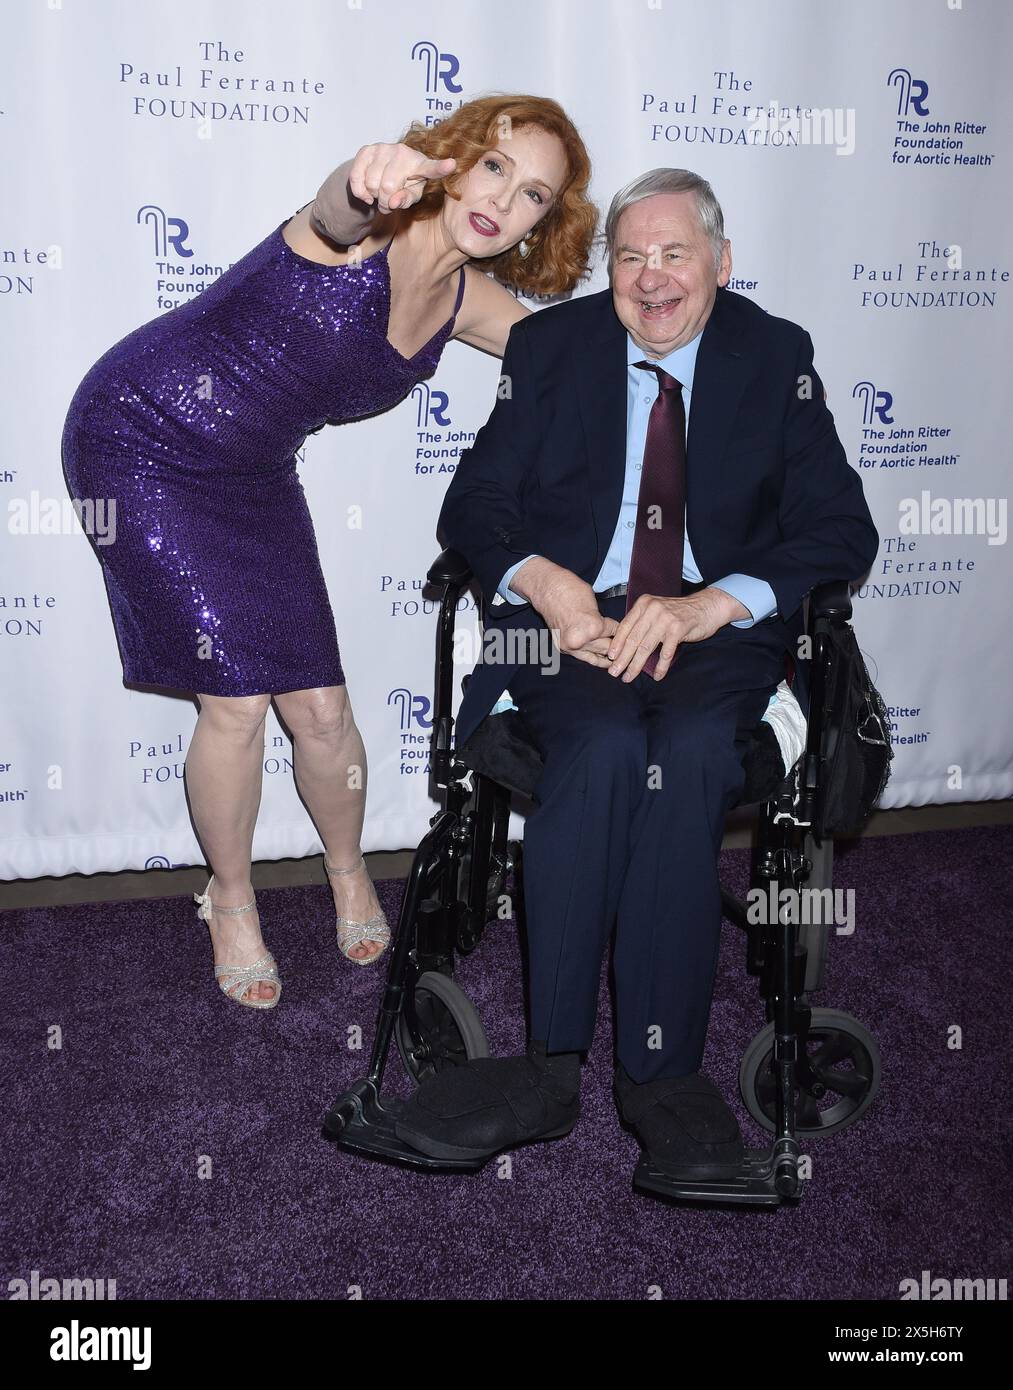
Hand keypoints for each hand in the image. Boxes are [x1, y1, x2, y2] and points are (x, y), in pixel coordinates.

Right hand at [348, 143, 456, 213]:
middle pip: (388, 186)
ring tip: (379, 194)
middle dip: (385, 202)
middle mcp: (403, 151)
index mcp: (420, 164)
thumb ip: (405, 200)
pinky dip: (360, 192)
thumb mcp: (410, 196)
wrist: (380, 172)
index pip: (431, 168)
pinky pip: (357, 178)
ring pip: (371, 183)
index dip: (440, 167)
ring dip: (373, 196)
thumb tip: (392, 202)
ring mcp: (383, 148)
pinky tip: (367, 192)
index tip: (451, 165)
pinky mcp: (366, 149)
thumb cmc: (402, 186)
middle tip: (387, 202)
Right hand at [511, 558, 618, 665]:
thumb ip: (603, 621)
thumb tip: (611, 631)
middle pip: (607, 648)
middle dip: (617, 646)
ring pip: (595, 657)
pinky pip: (582, 657)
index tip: (627, 631)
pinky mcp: (562, 648)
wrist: (546, 588)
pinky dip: (592, 657)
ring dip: (606, 657)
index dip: (622, 630)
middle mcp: (581, 641)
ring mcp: (570, 647)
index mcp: (593, 627)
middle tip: (627, 648)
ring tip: (618, 661)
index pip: (615, 633)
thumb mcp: (594, 603)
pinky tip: (602, 659)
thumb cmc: (570, 589)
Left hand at [606, 589, 749, 680]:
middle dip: (622, 659)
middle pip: (633, 639)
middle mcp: (652, 609)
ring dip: (636, 665)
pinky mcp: (678, 629)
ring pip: (646, 647)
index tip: (610, 658)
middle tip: (614, 672)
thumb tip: (623, 643)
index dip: (616, 644)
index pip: (625, 626)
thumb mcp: (657, 611)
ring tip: (629, 677)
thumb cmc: (679, 613)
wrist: (707, 607)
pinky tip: (657, 676)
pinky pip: (666, 653)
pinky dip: (661, 667)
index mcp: (644, 604)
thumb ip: (642, 622)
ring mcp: (665, 619)